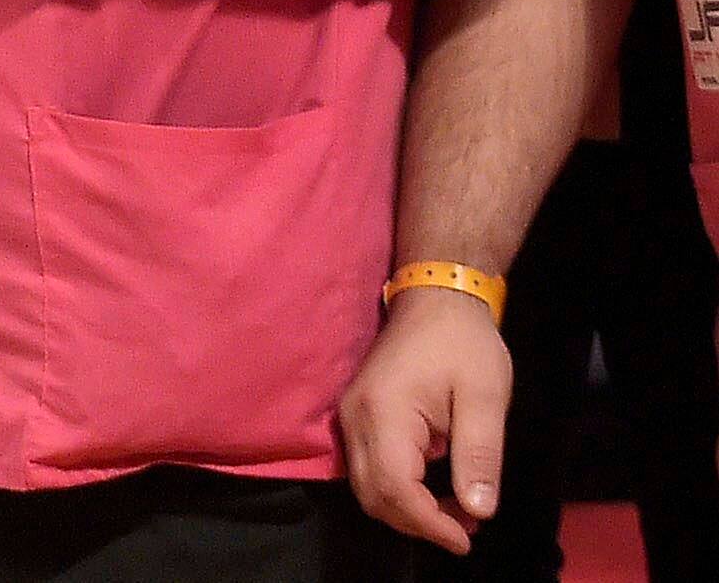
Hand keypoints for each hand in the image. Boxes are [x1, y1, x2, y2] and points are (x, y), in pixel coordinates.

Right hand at [339, 287, 509, 552]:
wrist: (435, 297)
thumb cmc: (464, 345)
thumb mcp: (484, 398)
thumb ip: (479, 455)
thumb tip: (480, 511)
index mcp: (384, 411)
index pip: (394, 487)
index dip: (429, 523)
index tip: (468, 538)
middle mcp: (356, 417)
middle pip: (372, 494)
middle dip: (418, 523)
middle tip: (467, 528)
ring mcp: (351, 415)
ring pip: (366, 486)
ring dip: (408, 510)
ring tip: (457, 512)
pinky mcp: (358, 414)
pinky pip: (368, 468)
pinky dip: (398, 491)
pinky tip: (435, 488)